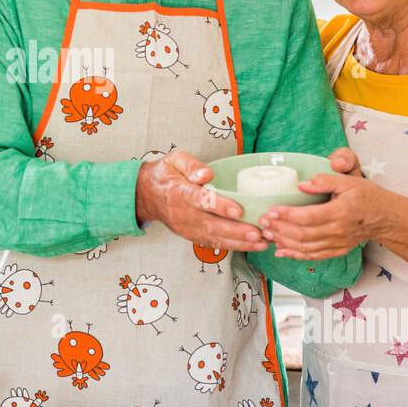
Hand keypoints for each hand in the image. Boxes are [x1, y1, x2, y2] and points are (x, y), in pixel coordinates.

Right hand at [136, 150, 264, 252]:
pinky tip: (251, 246)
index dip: (219, 206)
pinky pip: (212, 243)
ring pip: (214, 238)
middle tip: (258, 233)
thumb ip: (191, 164)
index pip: (201, 200)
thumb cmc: (166, 174)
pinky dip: (233, 247)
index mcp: (179, 192)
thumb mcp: (174, 159)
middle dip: (236, 231)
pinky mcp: (191, 236)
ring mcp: (186, 228)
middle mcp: (183, 214)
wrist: (146, 195)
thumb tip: (207, 173)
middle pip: (211, 225)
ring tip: (262, 243)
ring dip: (239, 243)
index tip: (238, 210)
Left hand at [257, 151, 385, 259]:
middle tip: (262, 222)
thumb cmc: (366, 195)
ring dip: (284, 242)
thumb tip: (301, 185)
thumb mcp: (348, 181)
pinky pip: (313, 256)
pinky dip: (295, 254)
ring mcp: (338, 244)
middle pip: (303, 234)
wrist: (385, 217)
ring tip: (267, 234)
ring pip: (306, 248)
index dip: (287, 215)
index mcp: (341, 212)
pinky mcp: (337, 251)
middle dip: (280, 229)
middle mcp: (338, 231)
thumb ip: (325, 180)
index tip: (270, 210)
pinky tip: (280, 250)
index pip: (309, 217)